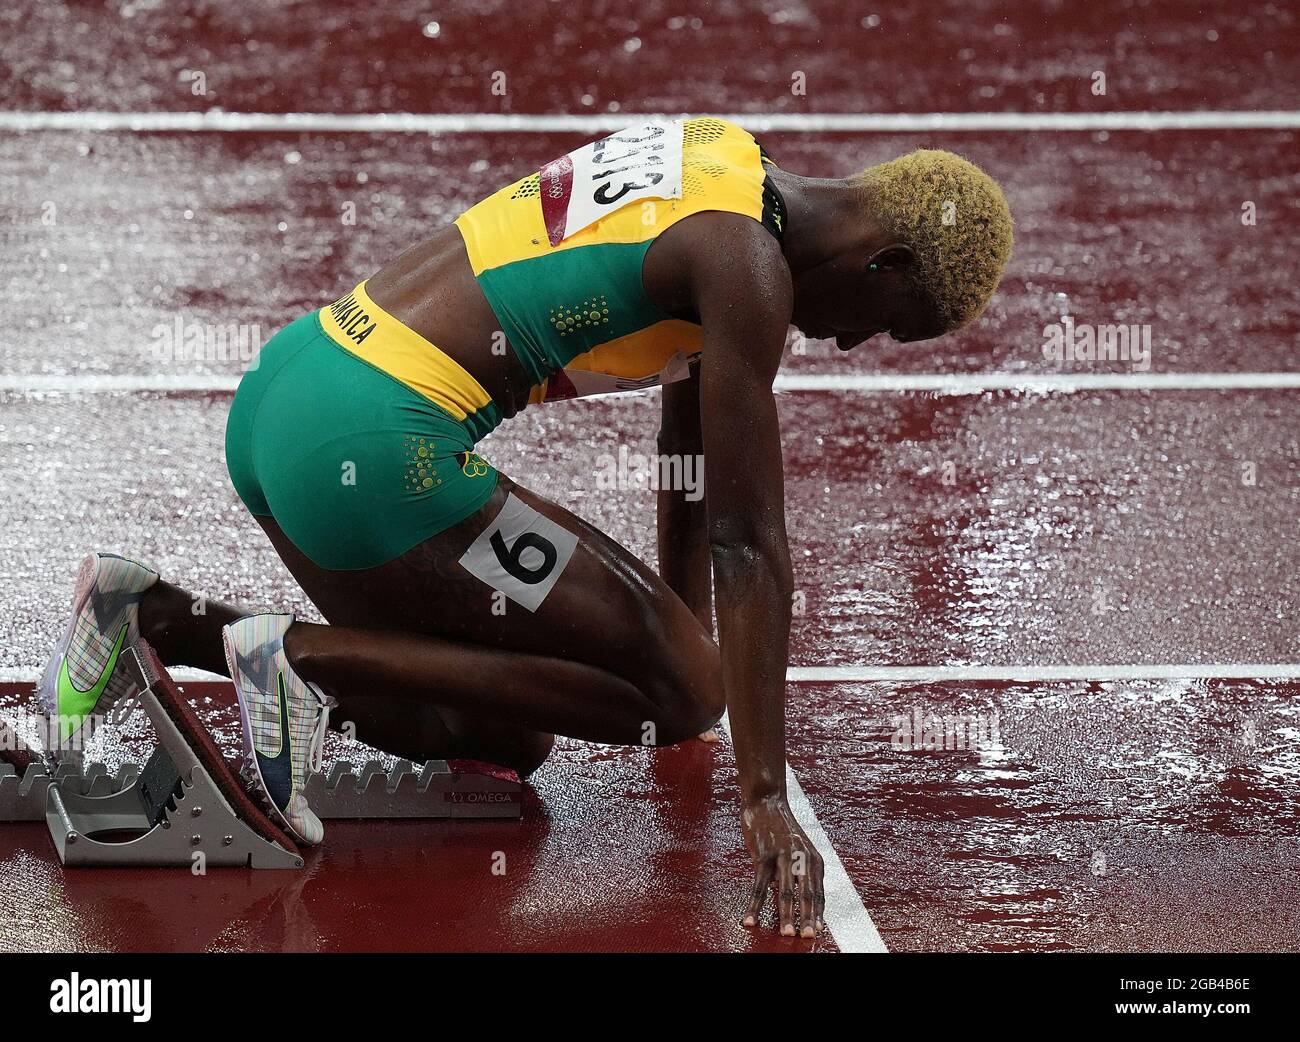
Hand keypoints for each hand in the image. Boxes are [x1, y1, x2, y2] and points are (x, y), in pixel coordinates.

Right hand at [739, 795, 824, 936]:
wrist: (766, 800)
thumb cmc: (780, 828)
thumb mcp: (797, 849)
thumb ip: (797, 872)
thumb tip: (790, 899)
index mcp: (814, 859)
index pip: (818, 893)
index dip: (817, 913)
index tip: (816, 931)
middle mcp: (802, 858)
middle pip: (806, 895)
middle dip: (807, 919)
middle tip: (806, 938)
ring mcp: (783, 856)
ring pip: (786, 892)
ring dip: (786, 916)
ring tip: (786, 934)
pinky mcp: (763, 854)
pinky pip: (759, 885)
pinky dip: (755, 905)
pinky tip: (751, 919)